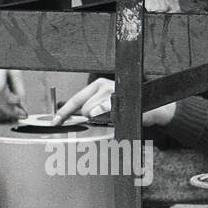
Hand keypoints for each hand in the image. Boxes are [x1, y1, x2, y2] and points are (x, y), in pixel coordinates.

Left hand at [53, 83, 176, 128]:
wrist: (151, 108)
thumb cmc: (127, 109)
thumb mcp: (106, 108)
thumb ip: (91, 111)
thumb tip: (73, 118)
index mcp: (97, 86)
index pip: (75, 99)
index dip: (64, 112)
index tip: (55, 122)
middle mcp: (104, 85)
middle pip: (83, 108)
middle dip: (89, 118)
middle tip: (103, 119)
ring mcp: (112, 92)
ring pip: (93, 112)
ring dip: (100, 119)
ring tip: (113, 117)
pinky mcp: (121, 99)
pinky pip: (105, 111)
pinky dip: (103, 114)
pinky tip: (106, 115)